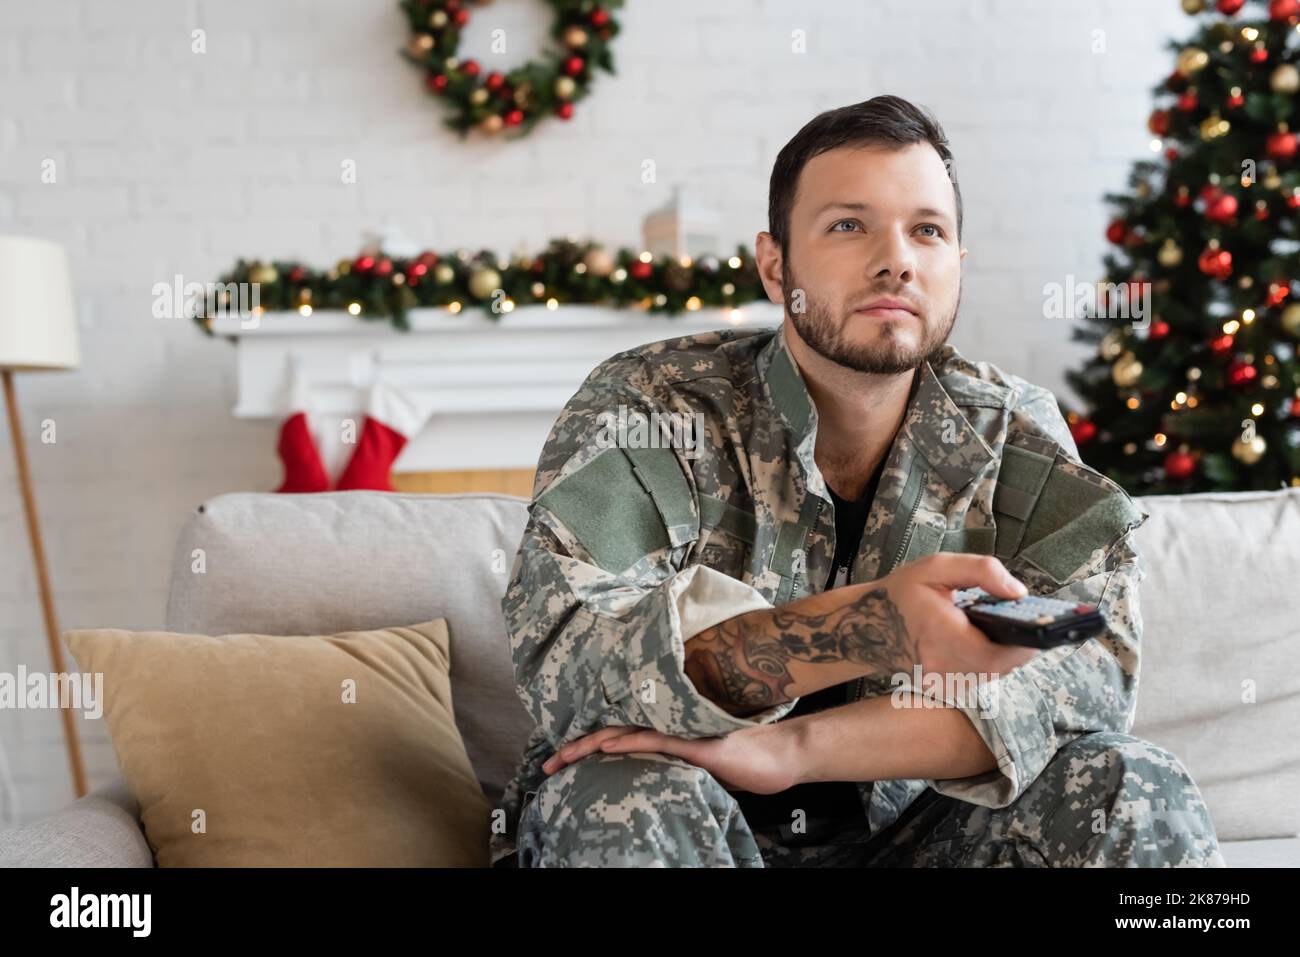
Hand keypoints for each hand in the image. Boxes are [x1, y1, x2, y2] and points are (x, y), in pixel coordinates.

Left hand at [541, 723, 800, 794]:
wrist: (780, 755)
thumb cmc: (744, 760)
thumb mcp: (699, 769)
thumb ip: (673, 768)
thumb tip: (651, 780)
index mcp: (665, 735)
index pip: (617, 738)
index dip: (585, 748)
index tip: (557, 764)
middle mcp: (668, 727)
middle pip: (612, 733)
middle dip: (576, 748)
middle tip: (547, 765)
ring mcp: (681, 732)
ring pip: (628, 734)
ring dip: (593, 744)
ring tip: (565, 755)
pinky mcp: (696, 742)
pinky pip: (658, 741)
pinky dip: (630, 743)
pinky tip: (608, 747)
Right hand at [876, 553, 1040, 678]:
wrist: (866, 625)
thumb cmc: (902, 593)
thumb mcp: (938, 567)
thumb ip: (981, 571)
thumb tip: (1019, 593)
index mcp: (941, 633)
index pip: (997, 654)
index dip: (1026, 643)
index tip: (1042, 626)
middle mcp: (941, 665)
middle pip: (1001, 666)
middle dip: (1020, 645)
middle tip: (1029, 623)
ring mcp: (941, 680)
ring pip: (994, 675)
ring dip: (1005, 653)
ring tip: (1006, 628)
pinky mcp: (943, 686)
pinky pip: (979, 678)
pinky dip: (989, 661)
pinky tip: (984, 640)